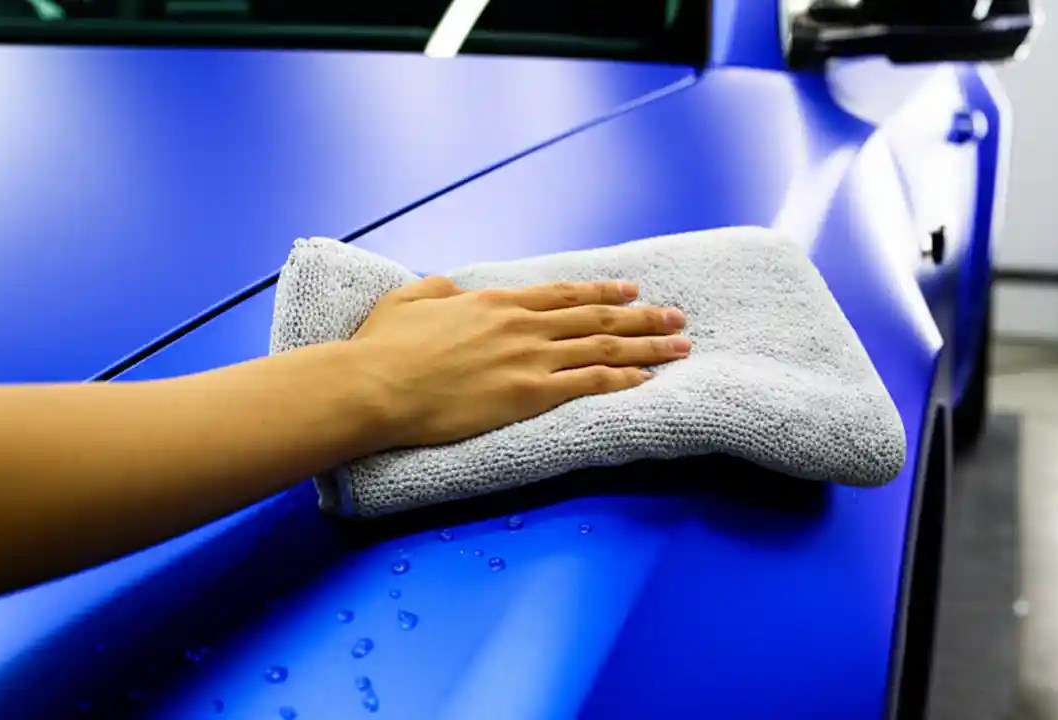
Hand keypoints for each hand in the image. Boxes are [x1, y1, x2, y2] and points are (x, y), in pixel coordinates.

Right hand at [348, 276, 689, 448]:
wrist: (376, 386)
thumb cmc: (383, 348)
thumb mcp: (408, 301)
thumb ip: (438, 291)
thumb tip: (451, 288)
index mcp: (496, 302)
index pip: (563, 295)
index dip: (602, 293)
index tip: (631, 291)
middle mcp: (522, 326)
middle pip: (595, 320)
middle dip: (641, 318)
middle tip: (676, 317)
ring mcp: (529, 359)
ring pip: (603, 349)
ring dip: (647, 346)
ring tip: (680, 345)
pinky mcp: (528, 395)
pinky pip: (588, 384)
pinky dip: (623, 380)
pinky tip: (648, 379)